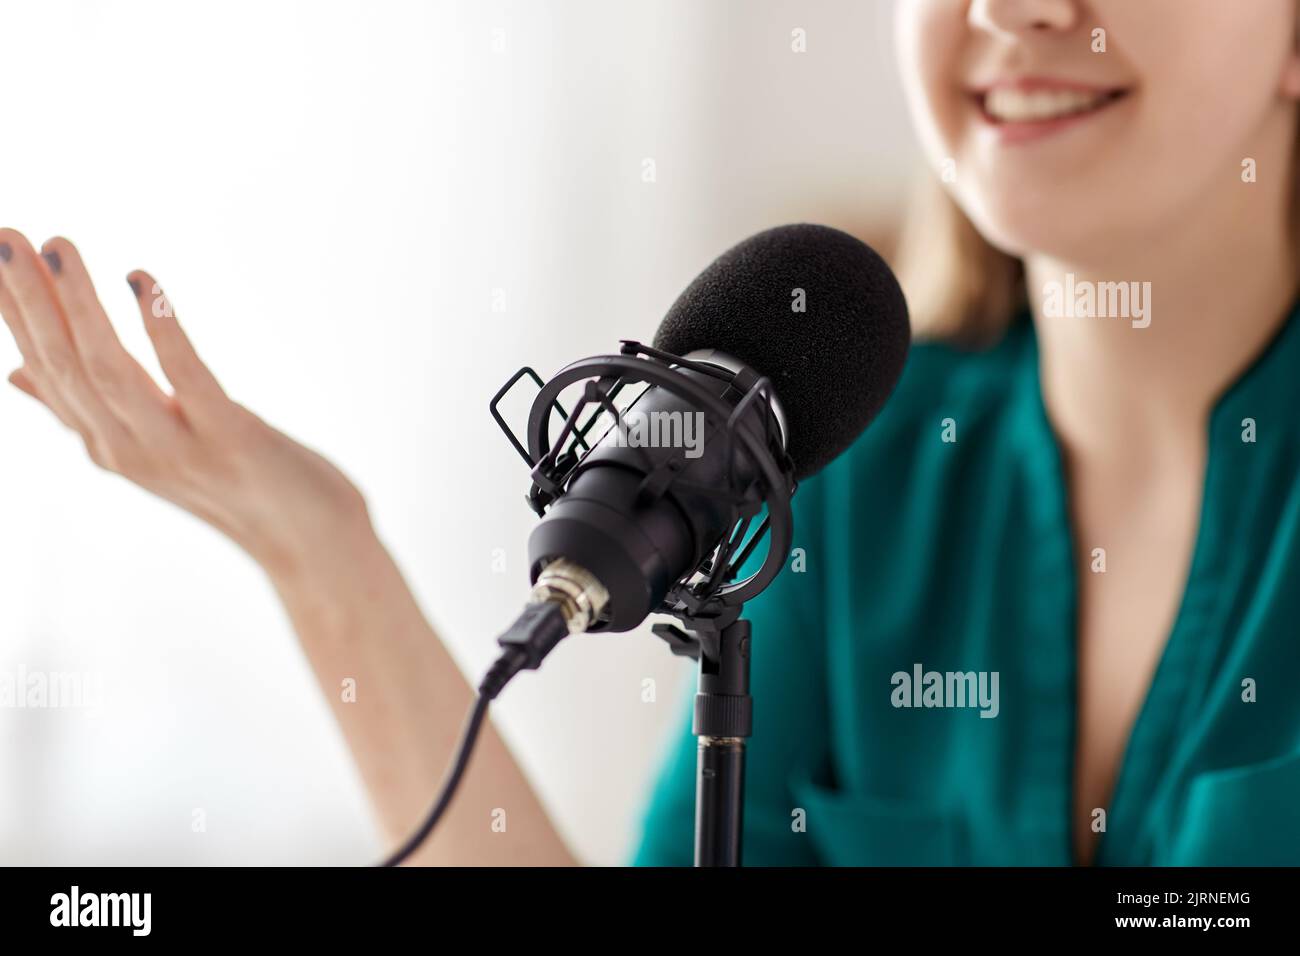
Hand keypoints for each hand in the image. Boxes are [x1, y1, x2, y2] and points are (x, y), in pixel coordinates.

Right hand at [0, 228, 369, 577]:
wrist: (312, 543)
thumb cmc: (236, 485)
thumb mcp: (154, 446)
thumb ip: (89, 410)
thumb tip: (16, 372)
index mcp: (109, 446)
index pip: (47, 371)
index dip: (16, 315)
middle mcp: (131, 452)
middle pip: (66, 368)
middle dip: (31, 301)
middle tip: (8, 236)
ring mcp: (179, 450)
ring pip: (110, 371)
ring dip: (79, 305)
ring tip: (58, 246)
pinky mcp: (232, 441)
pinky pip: (188, 379)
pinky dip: (162, 329)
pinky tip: (145, 282)